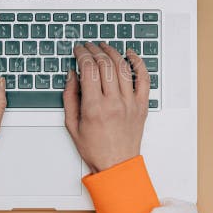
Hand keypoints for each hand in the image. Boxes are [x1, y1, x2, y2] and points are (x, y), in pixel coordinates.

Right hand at [62, 42, 150, 172]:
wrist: (116, 165)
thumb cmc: (95, 149)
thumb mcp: (72, 124)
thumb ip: (69, 97)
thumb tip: (72, 75)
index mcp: (94, 107)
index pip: (88, 69)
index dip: (82, 54)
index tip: (78, 50)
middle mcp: (113, 103)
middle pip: (105, 65)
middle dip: (94, 50)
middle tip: (88, 46)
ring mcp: (130, 103)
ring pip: (122, 67)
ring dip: (112, 52)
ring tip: (105, 47)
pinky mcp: (141, 105)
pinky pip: (144, 79)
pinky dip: (138, 63)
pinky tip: (131, 55)